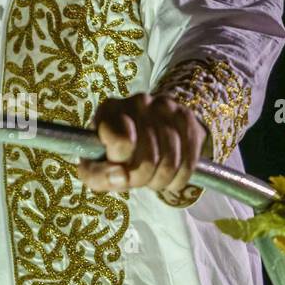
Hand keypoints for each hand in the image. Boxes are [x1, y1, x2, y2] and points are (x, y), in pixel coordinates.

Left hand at [76, 93, 210, 198]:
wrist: (149, 130)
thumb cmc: (116, 150)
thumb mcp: (97, 163)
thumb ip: (96, 175)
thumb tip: (120, 177)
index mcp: (109, 111)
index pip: (121, 142)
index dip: (121, 165)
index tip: (119, 171)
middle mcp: (139, 103)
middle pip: (148, 159)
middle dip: (141, 180)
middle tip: (136, 180)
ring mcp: (166, 108)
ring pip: (170, 162)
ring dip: (160, 181)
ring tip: (151, 177)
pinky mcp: (187, 118)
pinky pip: (188, 162)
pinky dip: (178, 179)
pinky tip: (169, 175)